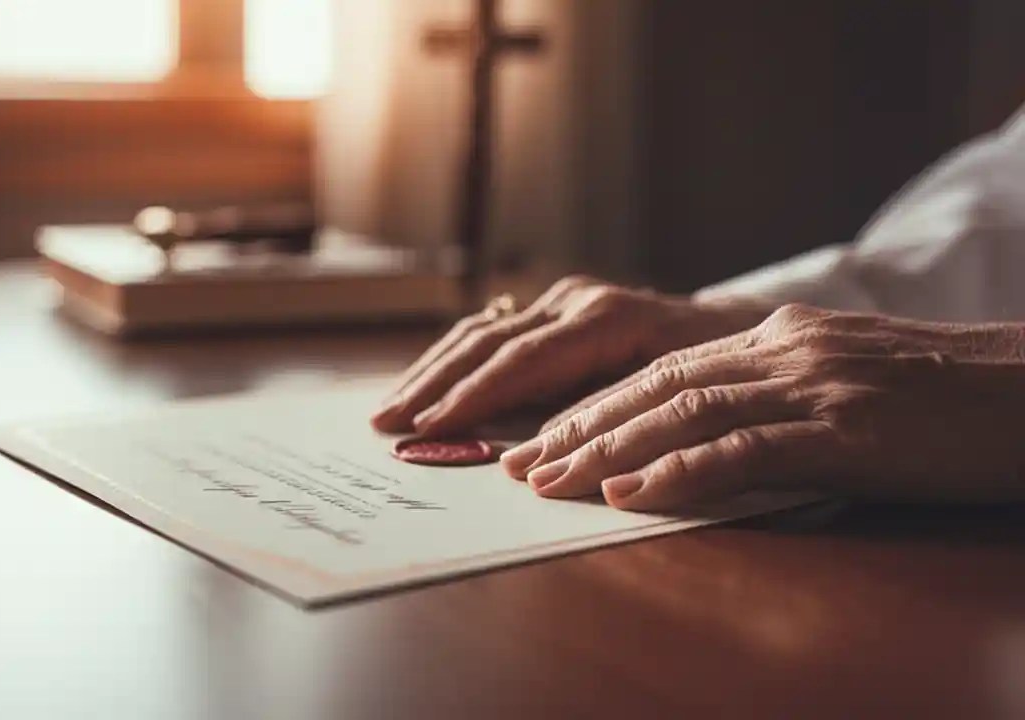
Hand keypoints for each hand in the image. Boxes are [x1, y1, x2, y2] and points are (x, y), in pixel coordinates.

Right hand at [371, 276, 771, 435]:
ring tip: (389, 412)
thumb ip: (609, 416)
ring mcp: (560, 302)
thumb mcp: (676, 397)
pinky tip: (424, 390)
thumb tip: (540, 449)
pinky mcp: (552, 312)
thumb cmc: (716, 374)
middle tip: (388, 423)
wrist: (735, 334)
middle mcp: (576, 301)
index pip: (521, 359)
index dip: (471, 395)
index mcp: (604, 318)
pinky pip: (491, 334)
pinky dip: (453, 364)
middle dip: (435, 385)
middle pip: (488, 341)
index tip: (430, 428)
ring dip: (432, 373)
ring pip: (480, 332)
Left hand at [501, 304, 1024, 511]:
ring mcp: (813, 385)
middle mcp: (785, 350)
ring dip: (606, 450)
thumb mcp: (850, 379)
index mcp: (782, 337)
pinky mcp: (846, 430)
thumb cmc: (948, 396)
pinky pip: (742, 450)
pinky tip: (628, 494)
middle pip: (654, 385)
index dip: (597, 404)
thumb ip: (780, 394)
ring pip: (682, 411)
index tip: (544, 436)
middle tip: (522, 465)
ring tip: (550, 482)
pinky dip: (676, 472)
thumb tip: (710, 434)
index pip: (664, 368)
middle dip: (580, 427)